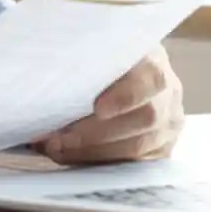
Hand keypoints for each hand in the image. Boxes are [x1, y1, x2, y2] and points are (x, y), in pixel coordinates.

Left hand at [35, 45, 184, 164]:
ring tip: (56, 148)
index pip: (151, 78)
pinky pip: (135, 163)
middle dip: (95, 134)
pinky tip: (70, 156)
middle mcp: (168, 93)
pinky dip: (99, 161)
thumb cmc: (99, 57)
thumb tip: (41, 80)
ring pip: (138, 146)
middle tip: (56, 139)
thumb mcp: (94, 48)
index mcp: (153, 60)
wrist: (124, 69)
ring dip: (92, 152)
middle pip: (144, 118)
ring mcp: (169, 122)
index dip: (126, 96)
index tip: (97, 108)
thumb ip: (80, 59)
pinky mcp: (161, 147)